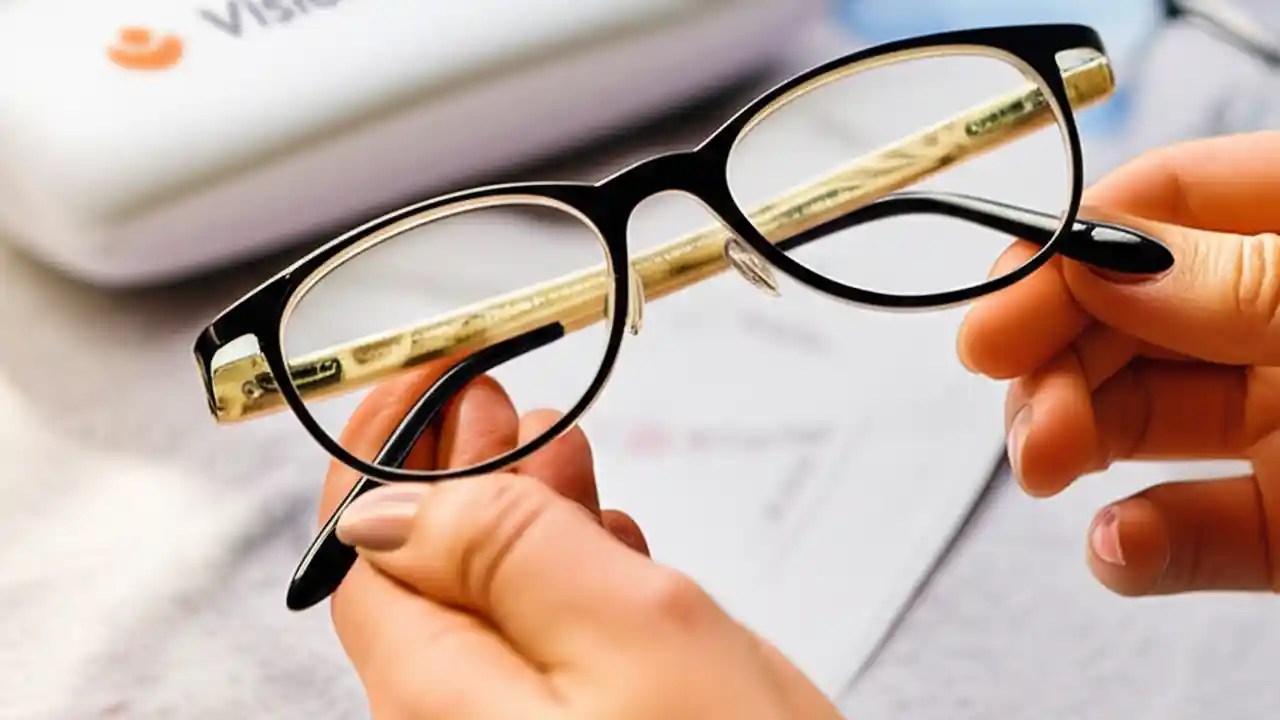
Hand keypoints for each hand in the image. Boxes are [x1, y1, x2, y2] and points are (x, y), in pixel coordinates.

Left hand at [318, 369, 841, 718]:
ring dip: (517, 513)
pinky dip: (566, 574)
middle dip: (458, 469)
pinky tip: (598, 542)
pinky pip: (542, 644)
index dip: (388, 450)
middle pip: (426, 571)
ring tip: (553, 446)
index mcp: (445, 698)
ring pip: (490, 600)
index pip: (366, 551)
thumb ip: (506, 553)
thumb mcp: (633, 632)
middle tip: (498, 394)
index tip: (428, 377)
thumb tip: (393, 502)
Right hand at [958, 130, 1279, 596]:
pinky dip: (1141, 546)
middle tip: (1018, 415)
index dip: (1068, 253)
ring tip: (1043, 470)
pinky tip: (1118, 546)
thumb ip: (1233, 283)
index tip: (995, 318)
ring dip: (1073, 443)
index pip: (1165, 206)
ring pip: (1142, 418)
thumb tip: (1098, 258)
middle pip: (1128, 317)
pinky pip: (1198, 531)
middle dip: (1053, 364)